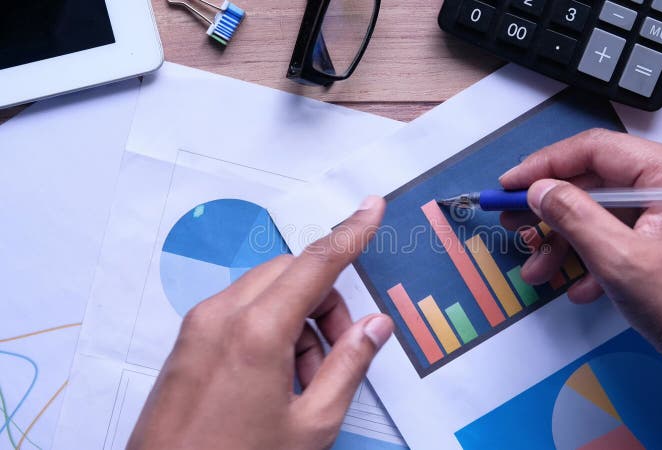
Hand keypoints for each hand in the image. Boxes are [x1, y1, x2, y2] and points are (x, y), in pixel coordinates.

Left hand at [128, 196, 393, 449]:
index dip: (351, 233)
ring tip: (306, 378)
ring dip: (300, 317)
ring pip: (268, 291)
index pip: (317, 263)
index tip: (371, 208)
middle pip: (292, 273)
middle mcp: (223, 316)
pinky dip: (271, 327)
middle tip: (343, 348)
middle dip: (327, 299)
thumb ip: (350, 366)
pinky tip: (278, 377)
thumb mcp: (311, 424)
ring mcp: (200, 326)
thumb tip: (375, 326)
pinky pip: (243, 310)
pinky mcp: (189, 340)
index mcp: (257, 331)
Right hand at [500, 129, 661, 409]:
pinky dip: (596, 255)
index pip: (598, 150)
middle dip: (553, 210)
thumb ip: (572, 216)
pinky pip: (624, 233)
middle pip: (599, 182)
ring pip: (607, 212)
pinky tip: (578, 286)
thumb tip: (538, 190)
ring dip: (568, 240)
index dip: (547, 165)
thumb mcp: (618, 258)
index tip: (511, 184)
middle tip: (515, 224)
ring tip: (539, 269)